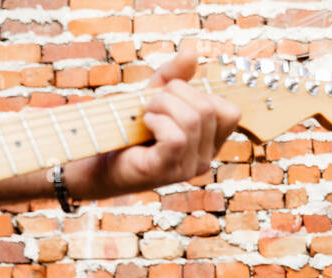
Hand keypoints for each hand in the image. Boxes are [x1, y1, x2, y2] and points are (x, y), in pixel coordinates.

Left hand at [72, 47, 240, 198]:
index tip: (174, 99)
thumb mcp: (156, 96)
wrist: (102, 160)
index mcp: (209, 143)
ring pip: (192, 120)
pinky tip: (145, 123)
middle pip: (208, 110)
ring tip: (146, 112)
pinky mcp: (166, 171)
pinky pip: (176, 138)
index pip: (230, 113)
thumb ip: (175, 75)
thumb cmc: (129, 130)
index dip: (202, 94)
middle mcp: (205, 159)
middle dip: (175, 93)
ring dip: (162, 105)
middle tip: (151, 102)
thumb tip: (191, 52)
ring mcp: (188, 168)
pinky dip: (157, 121)